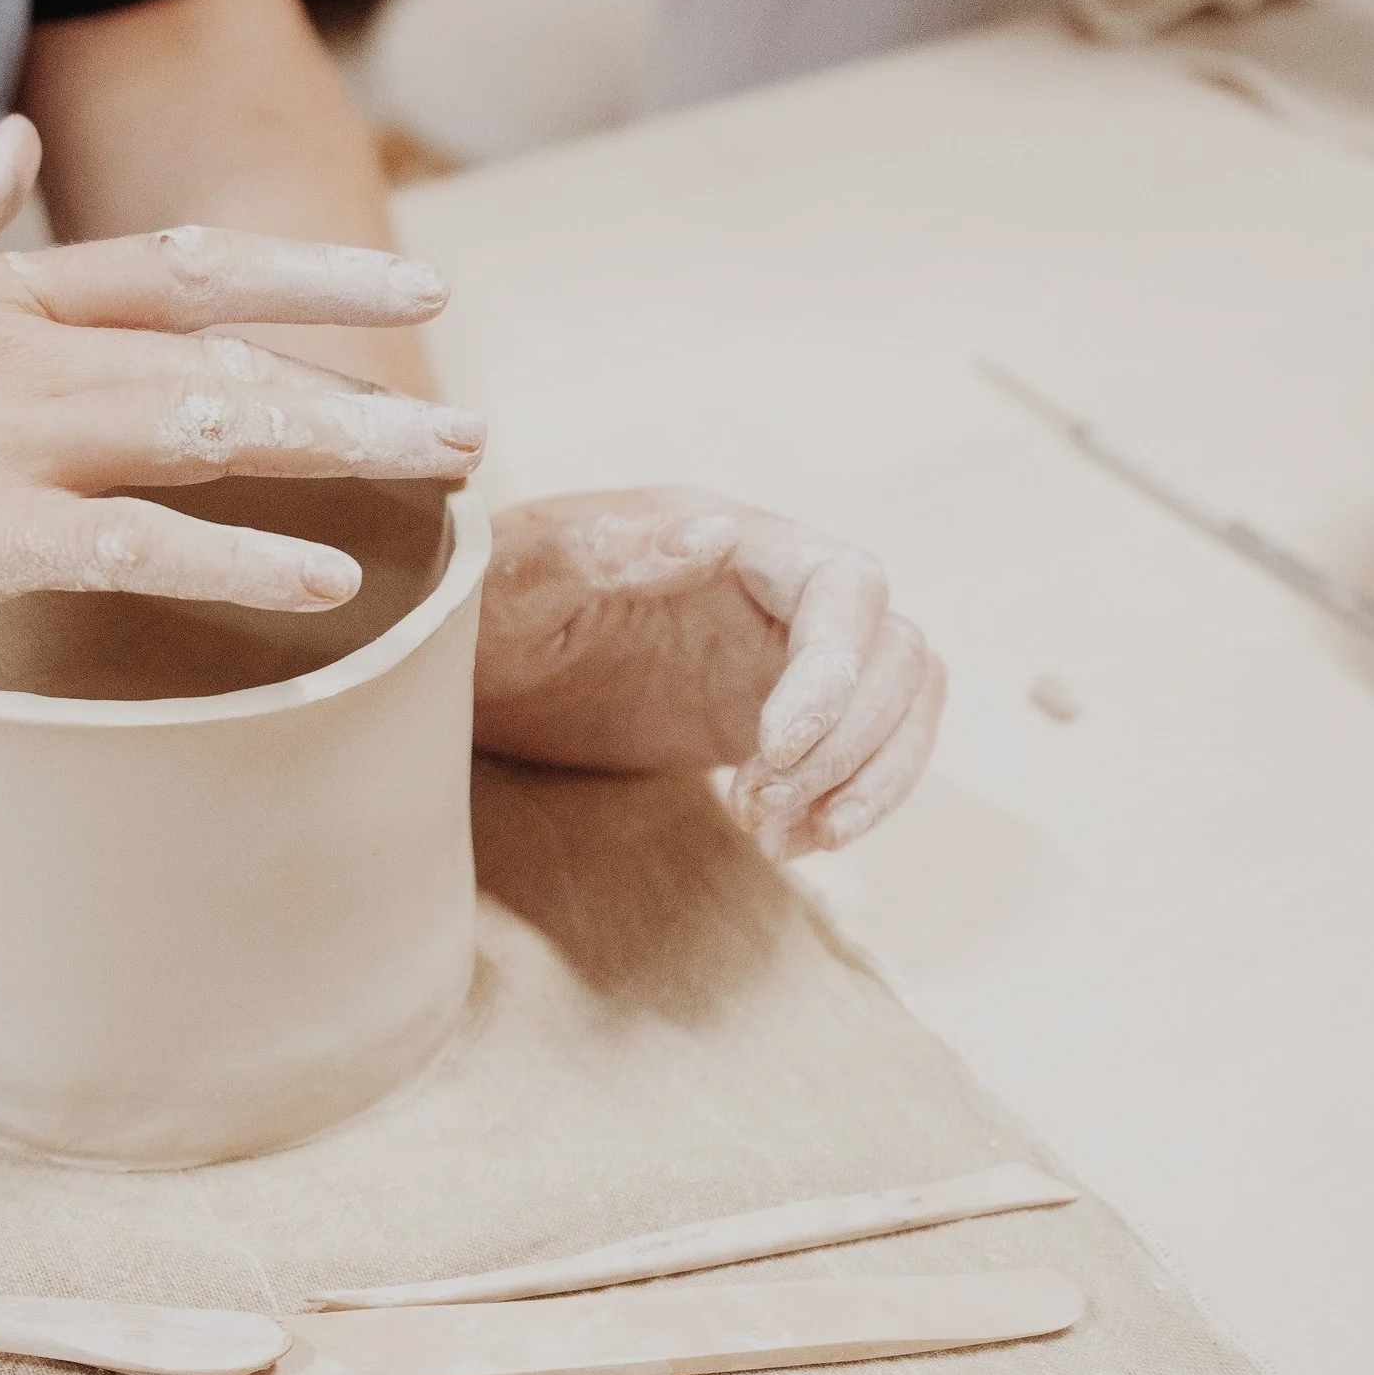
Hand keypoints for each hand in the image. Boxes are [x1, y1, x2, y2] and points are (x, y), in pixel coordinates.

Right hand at [0, 116, 483, 640]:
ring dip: (339, 453)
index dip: (305, 269)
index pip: (178, 263)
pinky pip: (127, 546)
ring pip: (202, 427)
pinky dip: (237, 560)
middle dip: (362, 378)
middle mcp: (7, 348)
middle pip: (224, 345)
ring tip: (448, 488)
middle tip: (474, 429)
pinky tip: (326, 587)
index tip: (408, 282)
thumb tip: (7, 150)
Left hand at [472, 488, 944, 857]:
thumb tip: (717, 532)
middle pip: (892, 650)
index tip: (770, 749)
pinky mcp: (776, 713)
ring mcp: (786, 652)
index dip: (835, 671)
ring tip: (782, 836)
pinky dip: (854, 797)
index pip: (845, 586)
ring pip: (900, 698)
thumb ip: (607, 552)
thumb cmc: (491, 600)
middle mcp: (779, 588)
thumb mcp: (523, 576)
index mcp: (735, 536)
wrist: (472, 663)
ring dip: (866, 776)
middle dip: (847, 741)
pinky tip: (791, 841)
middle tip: (758, 806)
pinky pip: (867, 746)